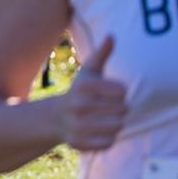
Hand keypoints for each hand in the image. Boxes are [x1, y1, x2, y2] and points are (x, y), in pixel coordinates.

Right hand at [58, 36, 126, 151]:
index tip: (108, 92)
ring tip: (103, 119)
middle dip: (118, 109)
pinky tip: (96, 131)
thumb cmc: (80, 92)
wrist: (55, 118)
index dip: (119, 92)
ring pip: (118, 126)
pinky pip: (109, 142)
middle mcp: (78, 106)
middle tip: (105, 108)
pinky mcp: (79, 142)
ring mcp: (77, 125)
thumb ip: (101, 54)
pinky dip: (107, 138)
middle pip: (123, 109)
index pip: (122, 91)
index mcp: (83, 86)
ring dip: (115, 123)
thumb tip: (111, 36)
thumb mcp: (88, 72)